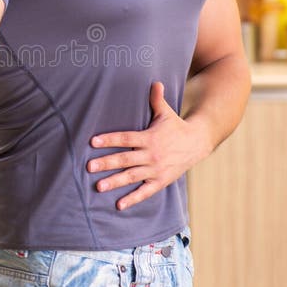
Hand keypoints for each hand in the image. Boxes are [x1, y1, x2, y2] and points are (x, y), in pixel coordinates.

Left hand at [87, 81, 209, 210]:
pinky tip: (119, 205)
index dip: (109, 139)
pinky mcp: (161, 181)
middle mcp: (151, 154)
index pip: (126, 138)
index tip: (93, 142)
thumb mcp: (166, 113)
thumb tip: (155, 81)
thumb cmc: (176, 127)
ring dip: (115, 182)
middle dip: (107, 163)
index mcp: (149, 137)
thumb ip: (157, 99)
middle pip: (125, 159)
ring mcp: (156, 169)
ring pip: (132, 176)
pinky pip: (145, 191)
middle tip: (89, 167)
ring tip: (99, 187)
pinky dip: (132, 198)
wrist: (197, 144)